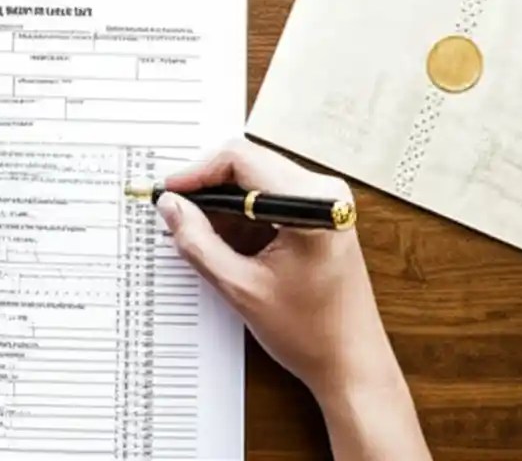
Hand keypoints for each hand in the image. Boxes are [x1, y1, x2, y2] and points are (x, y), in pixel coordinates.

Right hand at [158, 138, 429, 459]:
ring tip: (197, 229)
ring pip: (256, 177)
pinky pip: (271, 194)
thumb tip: (171, 206)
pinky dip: (241, 210)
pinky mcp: (322, 213)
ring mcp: (327, 200)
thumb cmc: (312, 333)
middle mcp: (325, 192)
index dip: (196, 172)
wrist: (352, 362)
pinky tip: (224, 237)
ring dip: (223, 199)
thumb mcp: (241, 288)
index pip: (240, 159)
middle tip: (174, 209)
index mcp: (312, 204)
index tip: (169, 192)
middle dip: (207, 185)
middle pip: (248, 162)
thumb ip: (198, 242)